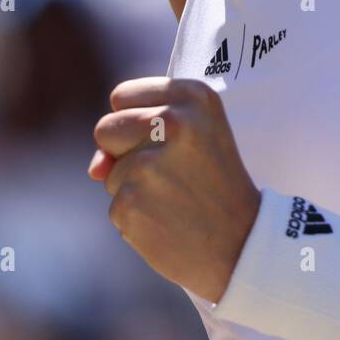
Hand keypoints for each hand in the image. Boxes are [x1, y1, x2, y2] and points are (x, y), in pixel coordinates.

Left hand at [88, 76, 260, 303]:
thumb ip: (138, 131)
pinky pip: (115, 205)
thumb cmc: (216, 184)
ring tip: (176, 198)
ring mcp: (148, 163)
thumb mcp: (195, 137)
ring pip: (109, 172)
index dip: (134, 122)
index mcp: (193, 96)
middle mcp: (171, 121)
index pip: (122, 95)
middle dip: (123, 152)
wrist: (243, 244)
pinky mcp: (132, 202)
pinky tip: (168, 220)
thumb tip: (95, 169)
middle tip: (169, 172)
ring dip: (133, 188)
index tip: (167, 140)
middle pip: (105, 128)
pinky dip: (136, 217)